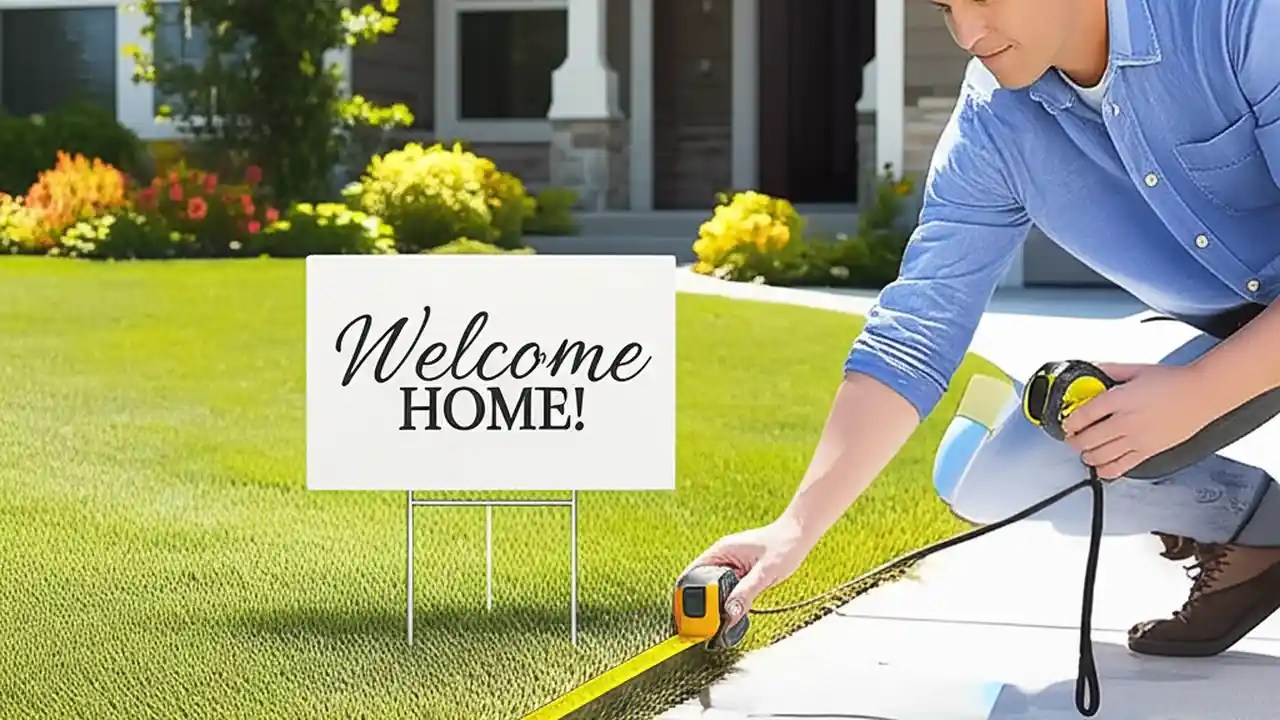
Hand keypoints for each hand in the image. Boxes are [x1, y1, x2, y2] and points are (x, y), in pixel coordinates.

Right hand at [679, 515, 814, 626]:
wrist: (799, 536)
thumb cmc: (784, 547)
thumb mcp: (765, 573)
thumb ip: (747, 592)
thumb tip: (730, 614)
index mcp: (721, 552)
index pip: (693, 574)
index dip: (688, 595)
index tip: (690, 615)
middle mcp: (722, 557)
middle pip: (700, 584)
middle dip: (700, 604)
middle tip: (705, 625)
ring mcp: (730, 564)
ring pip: (713, 589)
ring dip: (714, 604)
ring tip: (717, 623)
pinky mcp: (739, 572)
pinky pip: (726, 589)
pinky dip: (726, 602)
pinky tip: (731, 613)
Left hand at [1060, 362, 1210, 478]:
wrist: (1202, 394)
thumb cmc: (1174, 381)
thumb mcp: (1136, 370)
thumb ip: (1109, 370)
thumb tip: (1091, 368)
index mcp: (1120, 399)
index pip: (1083, 416)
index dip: (1069, 423)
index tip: (1068, 423)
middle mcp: (1126, 421)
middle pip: (1087, 440)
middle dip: (1074, 441)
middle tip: (1073, 438)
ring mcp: (1137, 439)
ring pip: (1099, 457)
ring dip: (1086, 456)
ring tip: (1085, 450)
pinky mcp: (1149, 452)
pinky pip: (1120, 468)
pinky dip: (1105, 470)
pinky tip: (1101, 466)